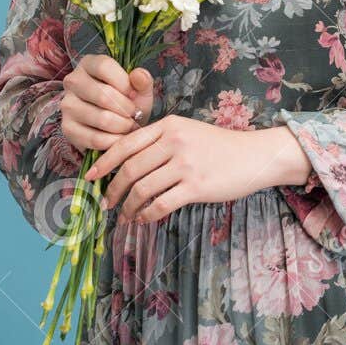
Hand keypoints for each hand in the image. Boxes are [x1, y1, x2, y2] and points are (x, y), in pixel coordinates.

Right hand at [60, 56, 154, 154]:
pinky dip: (114, 141)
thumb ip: (143, 81)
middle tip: (134, 115)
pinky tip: (119, 137)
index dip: (124, 83)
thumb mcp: (139, 90)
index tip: (134, 95)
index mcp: (88, 64)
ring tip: (128, 125)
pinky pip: (96, 139)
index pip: (104, 67)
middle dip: (126, 109)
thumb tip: (139, 76)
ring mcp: (67, 105)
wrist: (115, 127)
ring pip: (102, 119)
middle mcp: (73, 81)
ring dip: (123, 126)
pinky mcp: (67, 128)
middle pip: (103, 95)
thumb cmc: (127, 102)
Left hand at [84, 117, 298, 224]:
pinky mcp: (196, 186)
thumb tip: (126, 163)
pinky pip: (161, 204)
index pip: (125, 144)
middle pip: (130, 168)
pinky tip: (144, 219)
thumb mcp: (187, 132)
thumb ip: (159, 142)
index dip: (104, 162)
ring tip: (125, 215)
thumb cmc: (219, 146)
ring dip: (129, 206)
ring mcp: (186, 164)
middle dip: (113, 189)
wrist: (255, 156)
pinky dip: (147, 215)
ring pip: (142, 189)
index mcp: (168, 126)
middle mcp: (174, 142)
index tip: (91, 177)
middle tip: (107, 202)